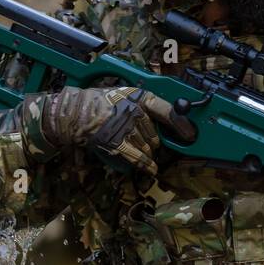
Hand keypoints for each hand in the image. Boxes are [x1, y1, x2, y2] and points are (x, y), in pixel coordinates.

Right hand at [28, 85, 195, 176]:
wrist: (73, 113)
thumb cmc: (98, 103)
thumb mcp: (123, 95)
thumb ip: (144, 105)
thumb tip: (166, 119)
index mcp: (138, 97)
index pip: (167, 110)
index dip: (181, 124)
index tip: (190, 134)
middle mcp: (134, 112)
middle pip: (156, 135)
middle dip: (154, 143)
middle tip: (149, 145)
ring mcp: (125, 128)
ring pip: (147, 148)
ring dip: (147, 154)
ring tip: (140, 153)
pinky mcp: (115, 143)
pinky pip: (136, 157)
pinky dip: (146, 165)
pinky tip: (151, 170)